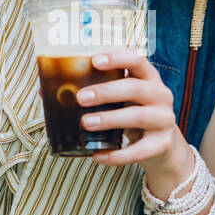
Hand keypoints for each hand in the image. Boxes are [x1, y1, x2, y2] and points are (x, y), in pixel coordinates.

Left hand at [80, 49, 181, 171]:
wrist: (163, 144)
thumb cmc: (135, 113)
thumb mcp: (124, 97)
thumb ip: (100, 90)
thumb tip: (51, 91)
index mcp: (149, 78)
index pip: (137, 60)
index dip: (117, 58)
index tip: (95, 61)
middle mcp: (160, 95)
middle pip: (135, 88)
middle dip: (106, 92)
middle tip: (81, 98)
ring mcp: (163, 120)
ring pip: (137, 116)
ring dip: (109, 119)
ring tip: (86, 123)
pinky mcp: (161, 144)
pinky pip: (138, 150)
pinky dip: (116, 155)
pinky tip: (97, 156)